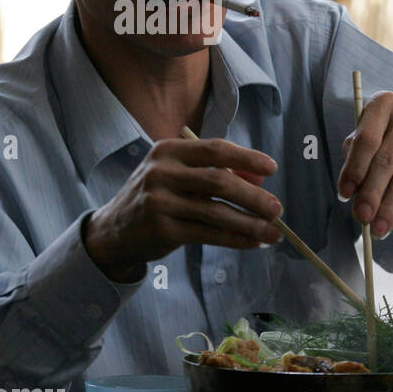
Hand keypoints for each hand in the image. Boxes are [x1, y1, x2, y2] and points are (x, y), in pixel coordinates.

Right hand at [84, 139, 281, 281]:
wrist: (115, 229)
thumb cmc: (159, 196)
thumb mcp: (182, 176)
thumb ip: (219, 172)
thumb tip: (261, 178)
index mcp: (169, 151)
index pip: (215, 149)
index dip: (247, 158)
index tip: (272, 168)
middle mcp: (161, 173)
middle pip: (218, 181)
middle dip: (253, 196)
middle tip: (277, 209)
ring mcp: (159, 202)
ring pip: (215, 212)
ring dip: (250, 223)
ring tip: (274, 233)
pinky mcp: (162, 230)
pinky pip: (208, 234)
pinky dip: (235, 238)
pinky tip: (253, 242)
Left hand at [338, 92, 392, 236]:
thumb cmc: (386, 132)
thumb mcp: (369, 134)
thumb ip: (357, 158)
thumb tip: (353, 195)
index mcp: (383, 104)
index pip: (367, 139)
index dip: (355, 169)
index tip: (345, 194)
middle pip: (387, 160)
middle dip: (372, 193)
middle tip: (361, 217)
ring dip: (389, 206)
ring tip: (377, 228)